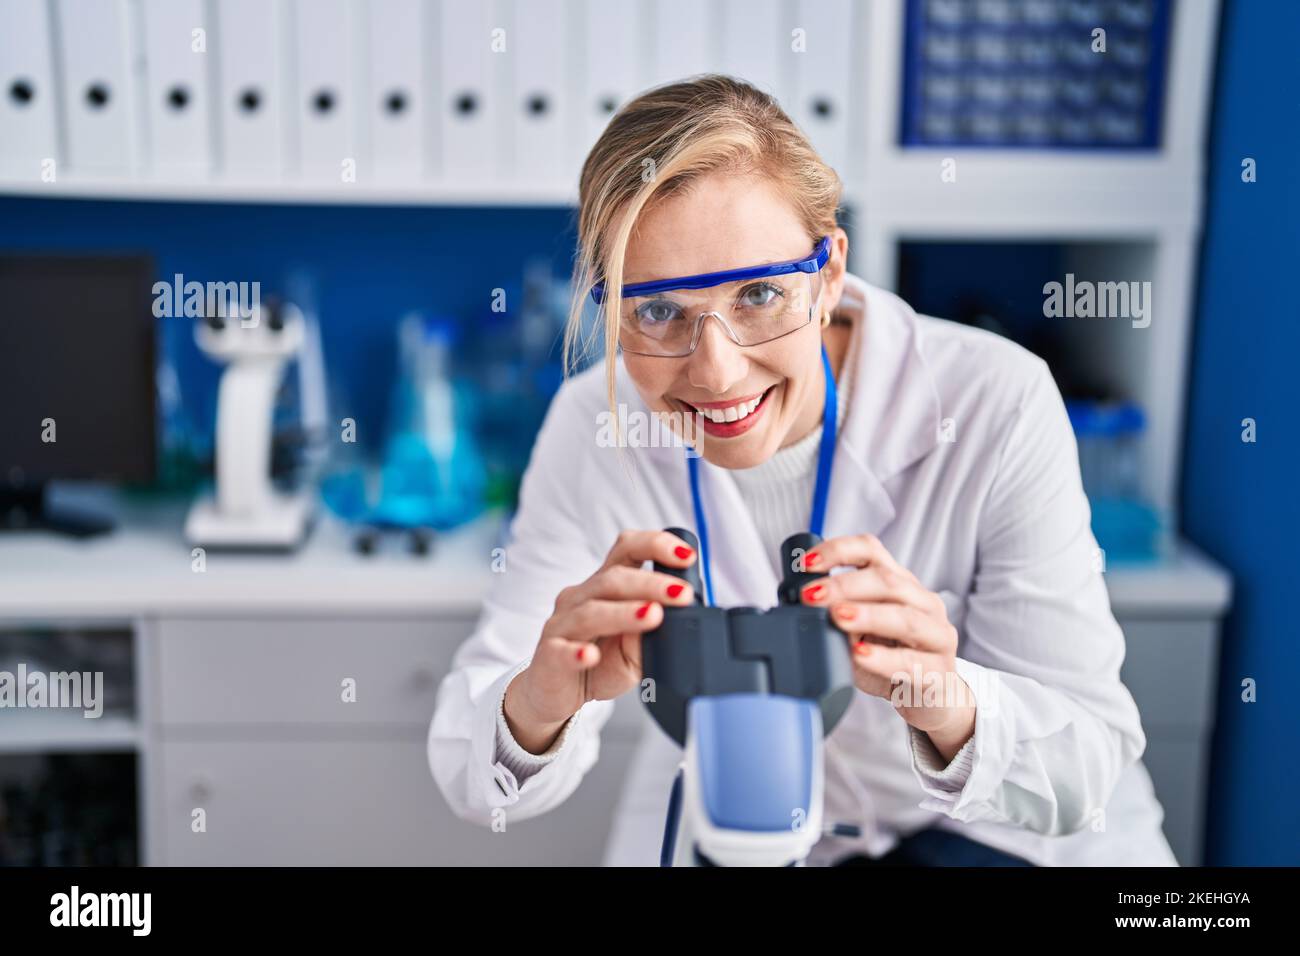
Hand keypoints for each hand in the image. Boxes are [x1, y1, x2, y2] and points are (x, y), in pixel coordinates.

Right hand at [503, 530, 697, 753]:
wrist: (555, 694)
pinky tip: (591, 655)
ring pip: (591, 611)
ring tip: (652, 616)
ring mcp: (562, 625)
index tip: (686, 556)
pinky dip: (576, 653)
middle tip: (681, 594)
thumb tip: (672, 621)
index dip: (655, 545)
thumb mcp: (635, 651)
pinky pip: (561, 651)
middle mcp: (581, 597)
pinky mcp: (548, 656)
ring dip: (624, 613)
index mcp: (605, 586)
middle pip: (613, 579)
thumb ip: (651, 635)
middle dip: (651, 583)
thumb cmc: (598, 664)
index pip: (627, 550)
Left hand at [798, 534, 975, 761]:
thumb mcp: (858, 632)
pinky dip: (882, 658)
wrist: (929, 698)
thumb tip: (802, 609)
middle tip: (811, 596)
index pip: (871, 550)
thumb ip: (836, 616)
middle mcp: (923, 602)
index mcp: (900, 583)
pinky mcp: (938, 671)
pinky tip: (860, 654)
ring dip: (867, 615)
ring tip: (838, 617)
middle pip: (888, 581)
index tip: (806, 564)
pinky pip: (910, 662)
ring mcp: (936, 635)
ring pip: (906, 618)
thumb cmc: (890, 658)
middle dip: (844, 586)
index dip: (838, 550)